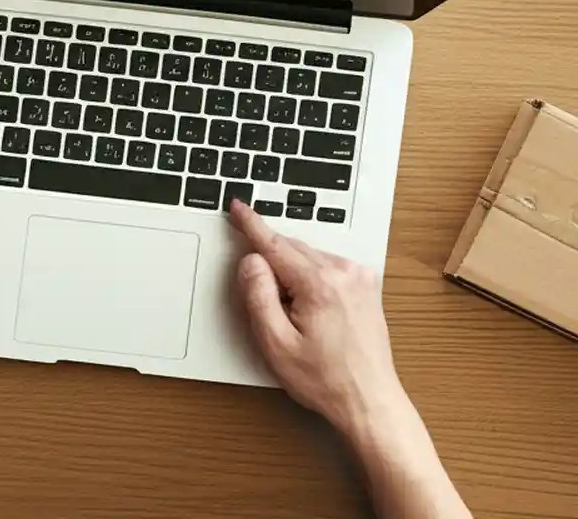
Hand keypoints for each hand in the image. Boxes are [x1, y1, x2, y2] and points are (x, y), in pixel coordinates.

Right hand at [228, 199, 405, 433]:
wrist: (369, 400)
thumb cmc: (324, 379)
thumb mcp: (275, 343)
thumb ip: (258, 296)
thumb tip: (251, 261)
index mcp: (319, 283)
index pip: (275, 244)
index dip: (252, 225)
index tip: (238, 208)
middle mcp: (344, 272)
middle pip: (291, 250)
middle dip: (271, 266)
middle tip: (269, 307)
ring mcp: (359, 276)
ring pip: (308, 258)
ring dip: (291, 275)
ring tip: (296, 319)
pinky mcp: (366, 284)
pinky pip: (326, 267)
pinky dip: (310, 279)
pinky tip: (311, 312)